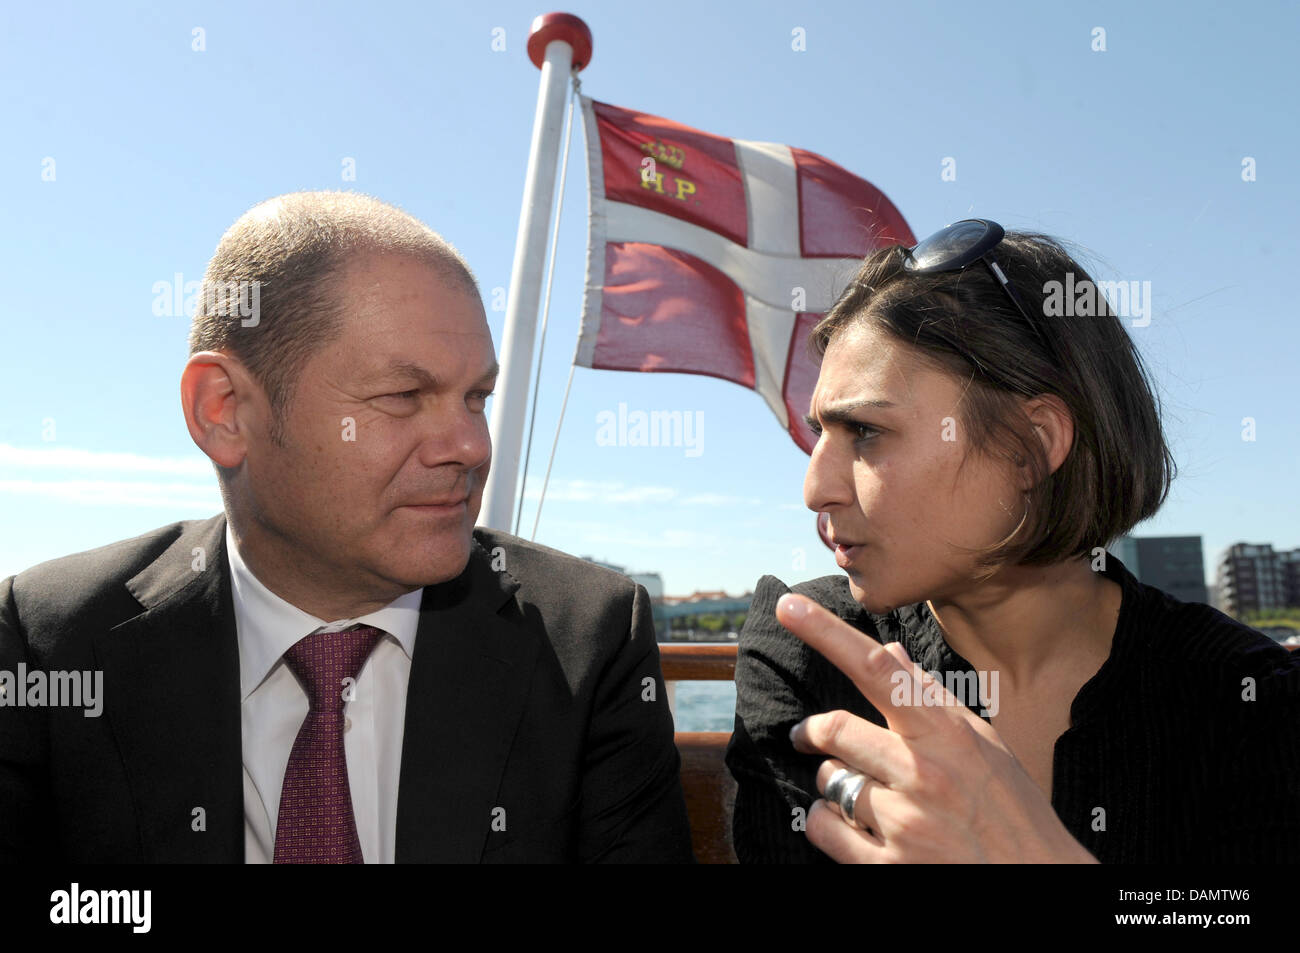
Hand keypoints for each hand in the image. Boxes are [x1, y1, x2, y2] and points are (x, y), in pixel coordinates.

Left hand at [777, 592, 1096, 863]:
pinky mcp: (889, 866)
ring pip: (828, 781)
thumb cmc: (1012, 809)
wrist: (1041, 882)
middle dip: (813, 732)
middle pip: (834, 730)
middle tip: (810, 736)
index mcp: (946, 734)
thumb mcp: (984, 744)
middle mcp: (922, 774)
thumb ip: (930, 698)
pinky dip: (826, 823)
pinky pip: (824, 829)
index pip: (876, 669)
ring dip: (831, 781)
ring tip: (861, 791)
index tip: (790, 606)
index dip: (827, 633)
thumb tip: (889, 653)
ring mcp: (904, 823)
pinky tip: (851, 823)